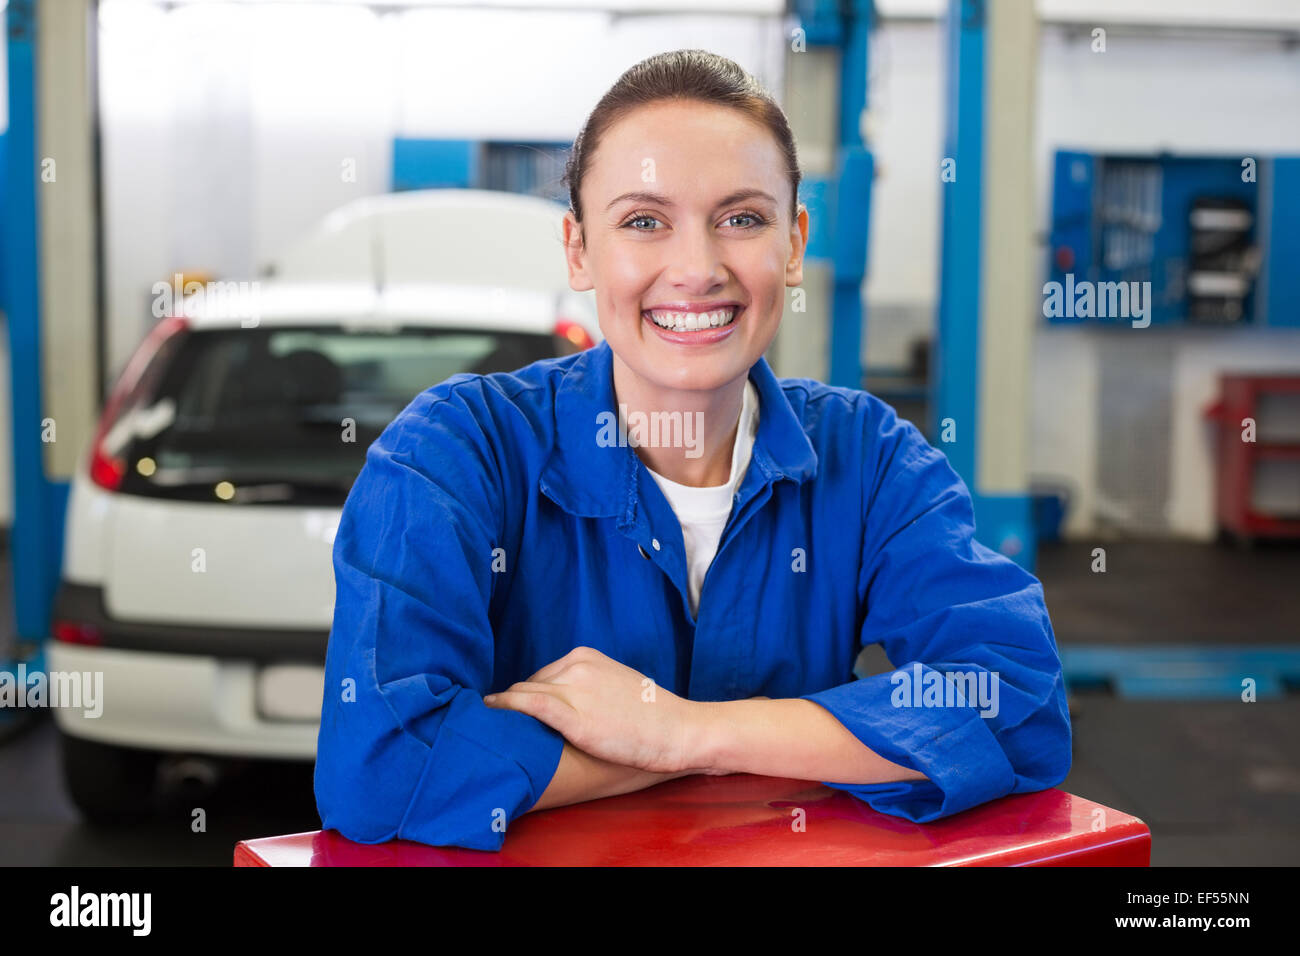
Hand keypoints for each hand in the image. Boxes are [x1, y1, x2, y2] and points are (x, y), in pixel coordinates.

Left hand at [483, 646, 704, 774]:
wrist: (677, 730)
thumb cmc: (651, 716)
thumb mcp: (617, 686)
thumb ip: (588, 687)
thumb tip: (568, 702)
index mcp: (586, 657)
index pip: (543, 675)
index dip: (529, 695)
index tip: (519, 712)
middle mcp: (576, 666)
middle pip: (529, 683)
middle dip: (516, 702)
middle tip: (503, 722)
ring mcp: (574, 689)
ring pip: (523, 693)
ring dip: (506, 707)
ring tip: (491, 724)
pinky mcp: (572, 715)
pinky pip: (527, 704)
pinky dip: (505, 706)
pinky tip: (491, 712)